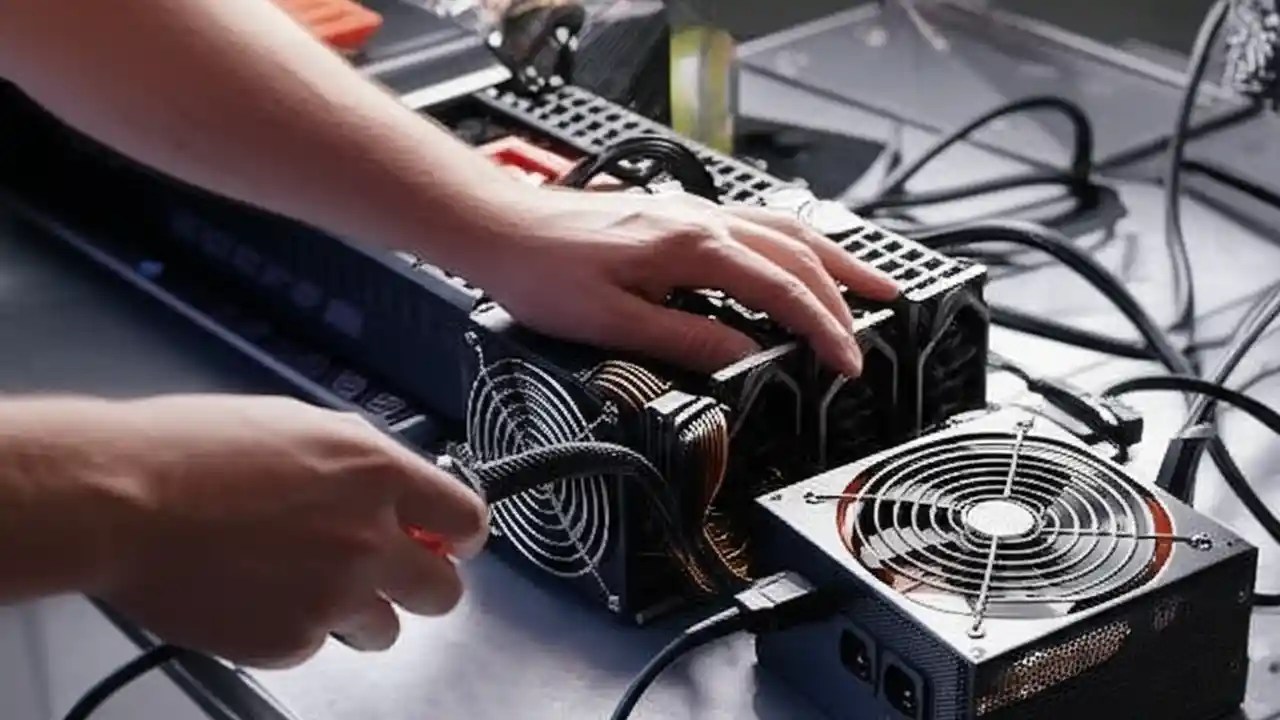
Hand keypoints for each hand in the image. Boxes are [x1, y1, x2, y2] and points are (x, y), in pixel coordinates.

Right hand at [85, 395, 487, 667]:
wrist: (119, 502)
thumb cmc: (191, 452)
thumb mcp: (300, 426)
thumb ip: (363, 464)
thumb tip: (396, 486)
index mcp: (377, 475)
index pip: (465, 518)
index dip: (461, 533)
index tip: (451, 540)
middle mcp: (368, 540)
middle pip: (444, 591)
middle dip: (424, 583)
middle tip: (394, 574)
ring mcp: (332, 597)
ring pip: (385, 629)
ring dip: (361, 611)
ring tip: (305, 582)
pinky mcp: (290, 642)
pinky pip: (317, 644)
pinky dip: (296, 627)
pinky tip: (257, 593)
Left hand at [461, 188, 899, 375]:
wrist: (504, 230)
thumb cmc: (544, 274)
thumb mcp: (614, 323)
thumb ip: (687, 340)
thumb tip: (747, 359)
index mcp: (693, 245)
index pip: (781, 288)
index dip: (822, 328)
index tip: (848, 362)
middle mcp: (703, 220)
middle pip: (798, 252)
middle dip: (846, 292)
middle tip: (882, 324)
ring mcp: (694, 213)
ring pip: (786, 228)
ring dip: (834, 257)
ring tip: (871, 282)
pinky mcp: (681, 216)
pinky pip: (759, 223)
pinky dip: (796, 243)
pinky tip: (803, 257)